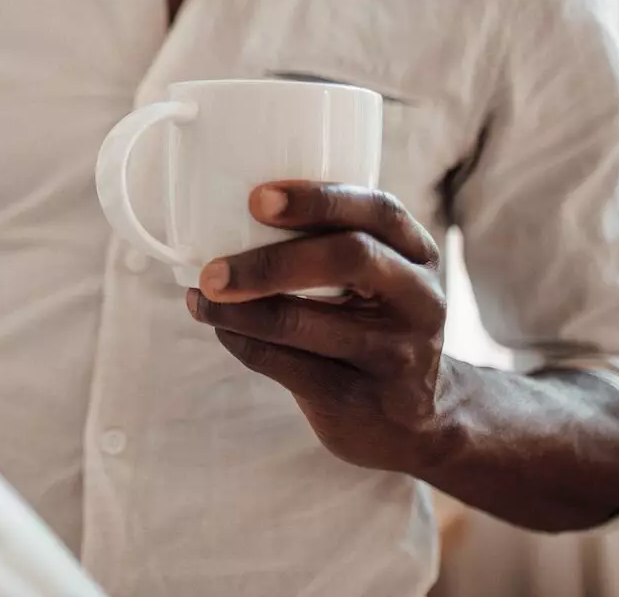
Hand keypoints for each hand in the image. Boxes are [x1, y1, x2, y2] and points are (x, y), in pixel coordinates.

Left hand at [186, 182, 452, 474]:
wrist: (416, 420)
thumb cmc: (375, 326)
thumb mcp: (379, 280)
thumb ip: (331, 244)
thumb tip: (227, 216)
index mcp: (417, 255)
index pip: (378, 210)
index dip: (318, 199)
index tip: (257, 199)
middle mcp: (418, 300)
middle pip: (349, 258)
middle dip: (271, 261)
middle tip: (213, 271)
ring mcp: (393, 353)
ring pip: (303, 321)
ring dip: (238, 310)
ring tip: (200, 298)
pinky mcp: (358, 398)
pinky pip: (285, 365)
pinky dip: (242, 341)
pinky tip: (221, 328)